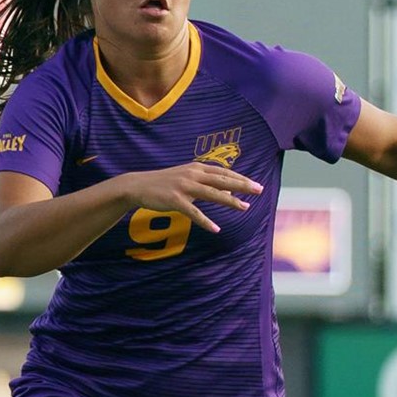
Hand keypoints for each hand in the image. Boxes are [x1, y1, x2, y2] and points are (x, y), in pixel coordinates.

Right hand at [119, 162, 263, 232]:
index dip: (240, 178)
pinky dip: (206, 221)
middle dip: (242, 185)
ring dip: (230, 201)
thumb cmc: (163, 183)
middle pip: (222, 180)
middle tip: (259, 190)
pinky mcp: (175, 200)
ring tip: (245, 208)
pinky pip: (194, 212)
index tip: (255, 184)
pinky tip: (216, 228)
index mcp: (196, 168)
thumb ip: (206, 184)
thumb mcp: (186, 178)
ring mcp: (184, 187)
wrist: (138, 186)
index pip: (223, 172)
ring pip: (212, 194)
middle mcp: (192, 175)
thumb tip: (228, 192)